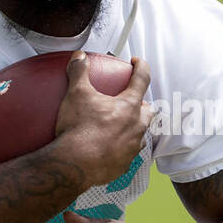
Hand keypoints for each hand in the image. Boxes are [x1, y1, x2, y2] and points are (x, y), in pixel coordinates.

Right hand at [54, 51, 153, 185]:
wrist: (74, 165)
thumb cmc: (79, 129)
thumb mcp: (76, 94)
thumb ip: (79, 72)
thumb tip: (79, 57)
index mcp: (128, 107)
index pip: (142, 80)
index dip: (141, 67)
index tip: (137, 63)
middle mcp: (136, 127)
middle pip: (148, 112)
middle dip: (142, 104)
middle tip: (130, 101)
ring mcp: (131, 148)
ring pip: (139, 135)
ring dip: (133, 128)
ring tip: (119, 125)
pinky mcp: (123, 165)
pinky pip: (126, 154)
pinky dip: (120, 149)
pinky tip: (108, 148)